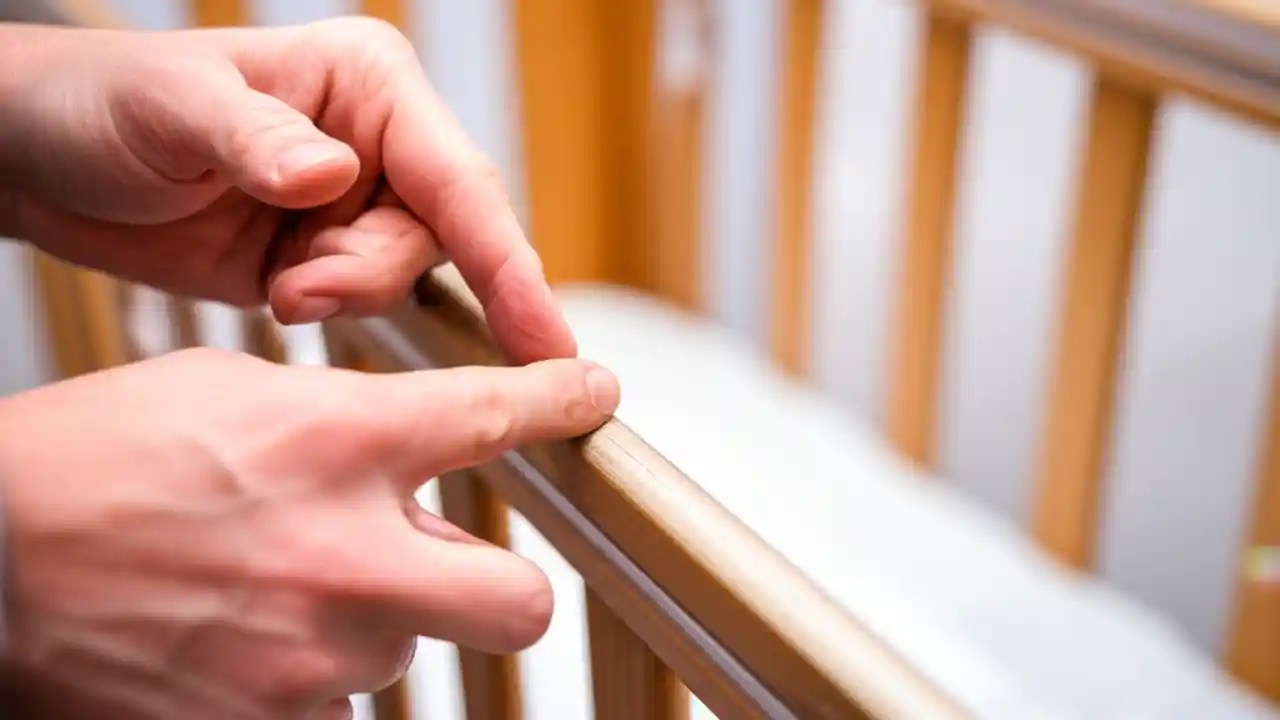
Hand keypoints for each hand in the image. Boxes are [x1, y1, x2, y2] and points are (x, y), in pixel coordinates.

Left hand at [0, 18, 571, 363]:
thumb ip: (260, 142)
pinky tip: (274, 288)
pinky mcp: (322, 258)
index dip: (510, 265)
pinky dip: (322, 312)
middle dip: (373, 278)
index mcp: (371, 87)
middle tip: (297, 288)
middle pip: (439, 243)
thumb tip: (332, 177)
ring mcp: (353, 206)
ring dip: (339, 298)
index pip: (460, 182)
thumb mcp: (176, 108)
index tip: (548, 341)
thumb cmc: (105, 100)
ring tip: (274, 281)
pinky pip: (357, 307)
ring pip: (400, 281)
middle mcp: (380, 146)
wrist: (42, 161)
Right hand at [0, 348, 619, 718]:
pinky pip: (333, 705)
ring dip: (367, 623)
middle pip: (519, 601)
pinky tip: (247, 638)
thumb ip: (344, 425)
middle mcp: (344, 556)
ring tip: (277, 589)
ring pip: (402, 652)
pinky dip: (306, 676)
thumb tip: (413, 468)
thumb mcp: (230, 393)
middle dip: (502, 587)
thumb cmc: (91, 461)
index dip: (562, 405)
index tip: (591, 398)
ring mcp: (309, 659)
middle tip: (456, 564)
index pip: (496, 418)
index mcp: (339, 441)